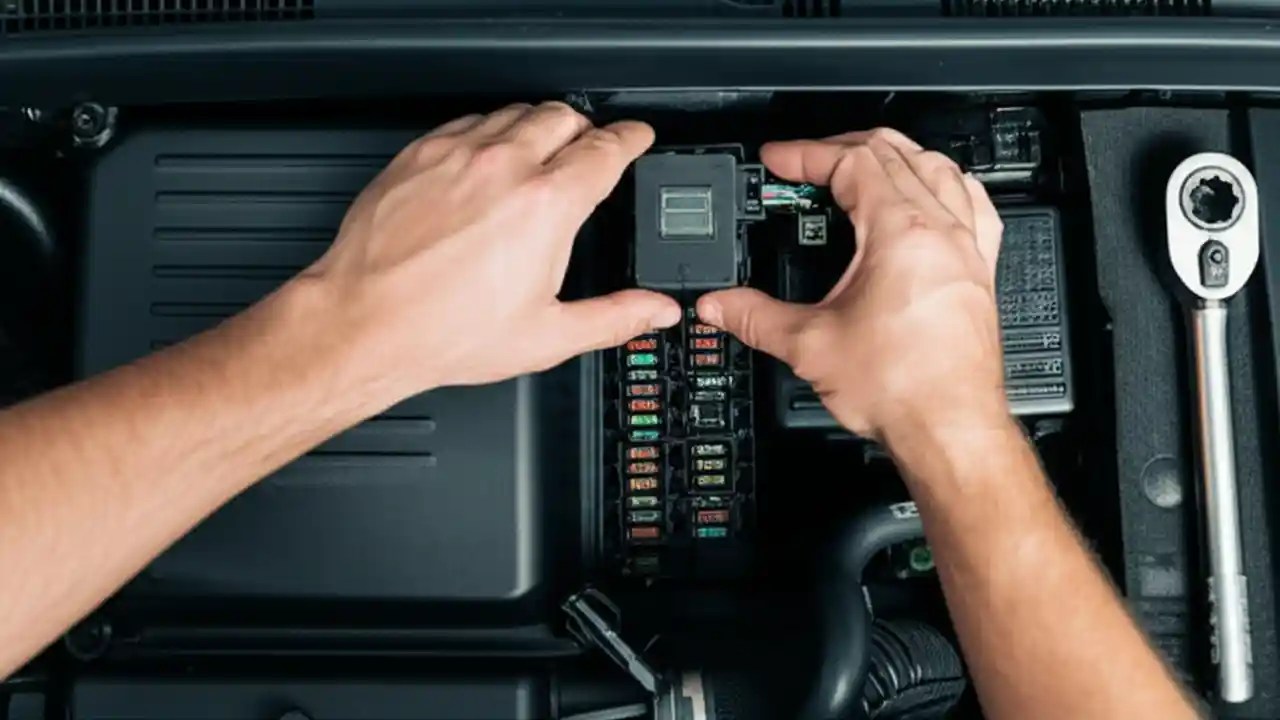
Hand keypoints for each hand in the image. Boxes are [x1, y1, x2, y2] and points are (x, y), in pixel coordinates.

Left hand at [299, 102, 680, 397]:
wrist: (364, 324)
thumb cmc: (444, 332)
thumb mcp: (546, 336)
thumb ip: (613, 317)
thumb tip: (655, 311)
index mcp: (546, 206)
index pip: (606, 148)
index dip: (630, 138)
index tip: (637, 137)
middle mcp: (504, 167)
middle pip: (564, 117)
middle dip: (585, 130)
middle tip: (589, 150)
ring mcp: (457, 154)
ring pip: (515, 112)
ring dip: (539, 126)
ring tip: (541, 153)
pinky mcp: (419, 154)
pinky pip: (469, 122)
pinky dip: (491, 131)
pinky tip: (489, 158)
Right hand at [697, 128, 1006, 439]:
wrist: (951, 430)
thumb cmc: (903, 390)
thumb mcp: (809, 346)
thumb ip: (755, 317)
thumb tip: (720, 304)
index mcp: (902, 233)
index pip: (852, 161)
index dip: (806, 153)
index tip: (778, 161)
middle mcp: (943, 231)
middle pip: (896, 153)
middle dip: (844, 147)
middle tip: (807, 161)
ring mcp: (968, 249)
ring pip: (940, 169)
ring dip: (896, 156)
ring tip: (863, 164)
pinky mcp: (980, 272)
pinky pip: (974, 204)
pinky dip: (947, 185)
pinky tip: (937, 194)